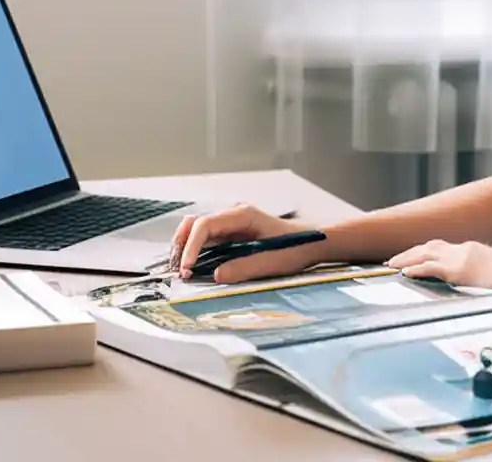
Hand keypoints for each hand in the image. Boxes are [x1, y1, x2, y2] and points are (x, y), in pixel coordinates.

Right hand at [170, 204, 326, 282]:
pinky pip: (206, 239)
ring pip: (196, 230)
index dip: (191, 247)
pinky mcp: (232, 235)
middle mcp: (234, 215)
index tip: (186, 269)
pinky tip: (191, 268)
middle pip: (194, 223)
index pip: (205, 225)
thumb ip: (244, 268)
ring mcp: (232, 223)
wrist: (314, 241)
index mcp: (243, 215)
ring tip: (180, 271)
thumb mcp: (274, 262)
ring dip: (184, 248)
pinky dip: (194, 251)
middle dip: (181, 246)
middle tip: (177, 272)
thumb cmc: (297, 248)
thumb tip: (215, 275)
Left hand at [386, 240, 491, 290]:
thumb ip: (481, 275)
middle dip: (410, 252)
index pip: (443, 247)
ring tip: (391, 264)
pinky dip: (416, 268)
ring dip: (406, 258)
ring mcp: (461, 258)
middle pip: (430, 246)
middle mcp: (464, 249)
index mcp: (472, 250)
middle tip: (393, 259)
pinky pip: (431, 267)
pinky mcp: (459, 270)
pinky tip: (404, 272)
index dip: (425, 251)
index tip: (413, 255)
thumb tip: (477, 283)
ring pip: (425, 253)